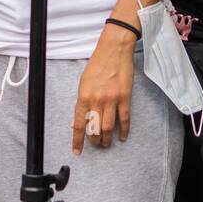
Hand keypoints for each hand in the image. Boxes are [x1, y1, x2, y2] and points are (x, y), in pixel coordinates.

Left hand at [72, 25, 135, 153]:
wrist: (113, 51)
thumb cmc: (97, 65)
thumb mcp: (83, 83)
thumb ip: (82, 102)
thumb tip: (79, 119)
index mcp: (84, 96)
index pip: (79, 124)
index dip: (77, 140)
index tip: (77, 151)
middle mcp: (97, 100)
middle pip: (94, 129)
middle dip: (94, 141)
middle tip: (95, 144)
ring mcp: (112, 100)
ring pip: (108, 127)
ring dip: (106, 139)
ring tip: (106, 144)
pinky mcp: (125, 97)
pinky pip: (124, 119)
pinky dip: (124, 131)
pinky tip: (123, 137)